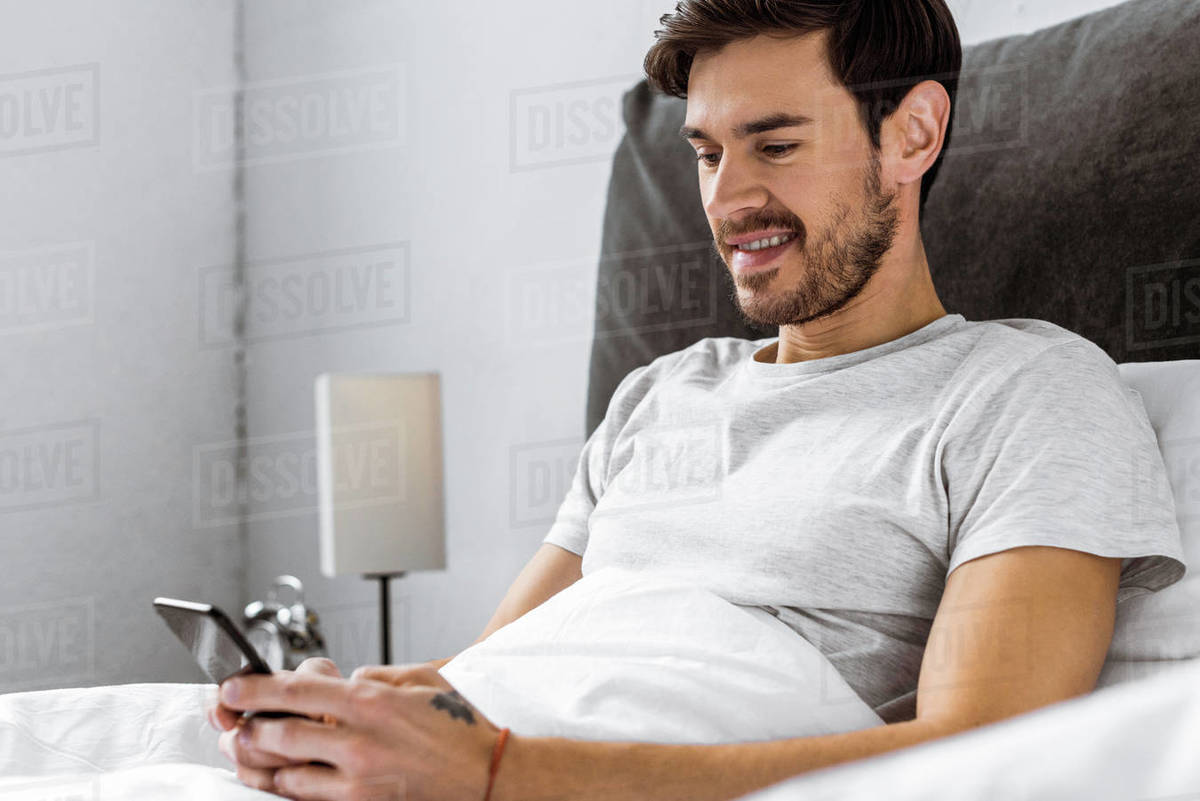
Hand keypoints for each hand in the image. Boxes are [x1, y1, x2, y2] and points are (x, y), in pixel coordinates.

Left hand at [219, 667, 502, 800]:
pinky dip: (283, 787)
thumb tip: (343, 679)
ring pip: (284, 772)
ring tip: (238, 749)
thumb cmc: (459, 728)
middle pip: (279, 733)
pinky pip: (306, 799)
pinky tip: (273, 778)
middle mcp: (358, 740)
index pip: (296, 691)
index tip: (232, 685)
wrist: (488, 777)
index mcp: (372, 700)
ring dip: (254, 761)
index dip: (255, 688)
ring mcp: (356, 779)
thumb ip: (377, 674)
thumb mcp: (422, 679)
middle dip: (243, 726)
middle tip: (226, 720)